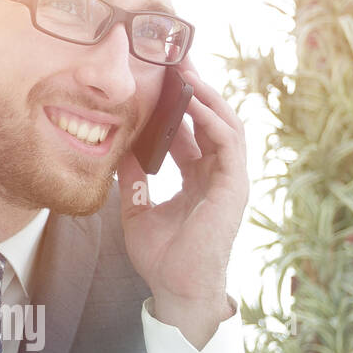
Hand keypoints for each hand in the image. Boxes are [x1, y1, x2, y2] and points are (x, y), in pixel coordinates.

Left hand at [115, 55, 247, 347]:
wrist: (177, 290)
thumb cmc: (162, 258)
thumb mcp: (138, 209)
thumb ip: (133, 178)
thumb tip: (117, 148)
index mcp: (199, 179)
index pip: (192, 131)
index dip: (178, 105)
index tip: (160, 81)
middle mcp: (218, 175)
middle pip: (212, 120)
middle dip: (195, 90)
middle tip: (174, 62)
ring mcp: (230, 180)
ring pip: (226, 124)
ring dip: (207, 96)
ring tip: (185, 72)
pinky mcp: (235, 187)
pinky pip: (229, 142)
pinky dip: (213, 119)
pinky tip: (194, 102)